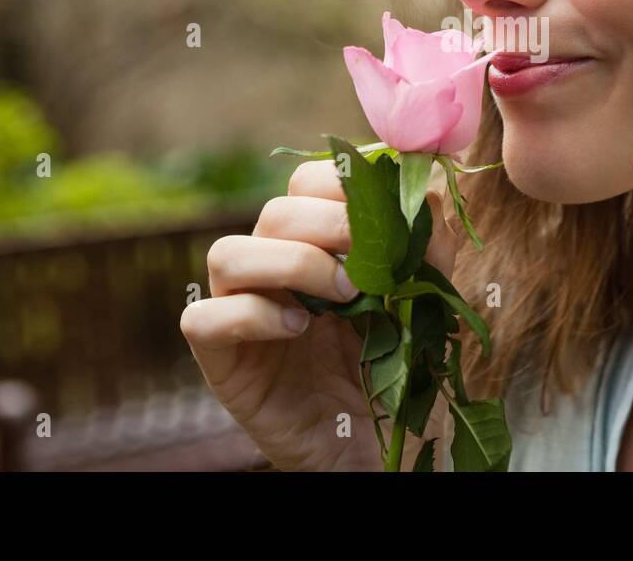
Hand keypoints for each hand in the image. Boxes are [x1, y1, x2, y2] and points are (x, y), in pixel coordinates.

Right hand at [180, 159, 459, 470]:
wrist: (370, 449)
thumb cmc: (391, 375)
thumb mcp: (423, 308)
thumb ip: (428, 253)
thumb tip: (425, 196)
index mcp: (315, 246)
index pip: (307, 184)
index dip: (341, 183)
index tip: (385, 206)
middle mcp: (271, 270)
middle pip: (274, 211)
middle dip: (327, 223)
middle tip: (370, 258)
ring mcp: (240, 311)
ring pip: (227, 253)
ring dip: (292, 263)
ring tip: (343, 295)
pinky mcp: (221, 359)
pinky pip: (204, 319)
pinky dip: (251, 316)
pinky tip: (297, 330)